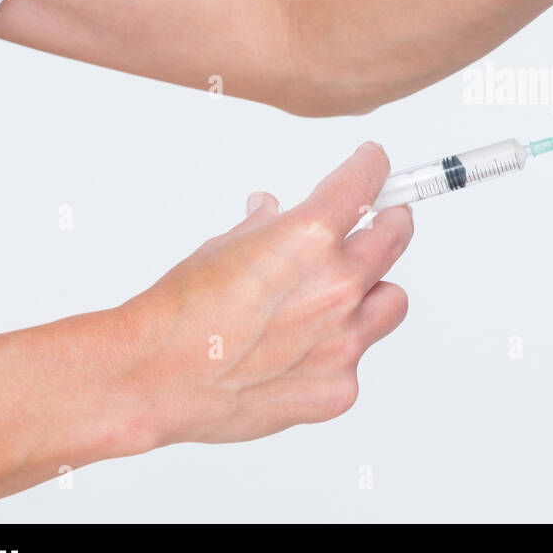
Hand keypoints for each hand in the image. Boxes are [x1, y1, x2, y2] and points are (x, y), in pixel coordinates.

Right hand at [117, 142, 411, 445]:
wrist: (156, 379)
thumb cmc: (182, 311)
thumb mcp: (224, 246)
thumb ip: (264, 227)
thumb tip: (273, 211)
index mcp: (311, 237)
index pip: (365, 183)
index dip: (372, 168)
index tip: (374, 165)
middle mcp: (338, 285)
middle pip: (396, 236)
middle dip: (390, 222)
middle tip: (382, 221)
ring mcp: (344, 340)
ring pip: (392, 301)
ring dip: (374, 292)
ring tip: (340, 297)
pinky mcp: (339, 387)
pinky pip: (357, 356)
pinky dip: (337, 350)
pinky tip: (299, 354)